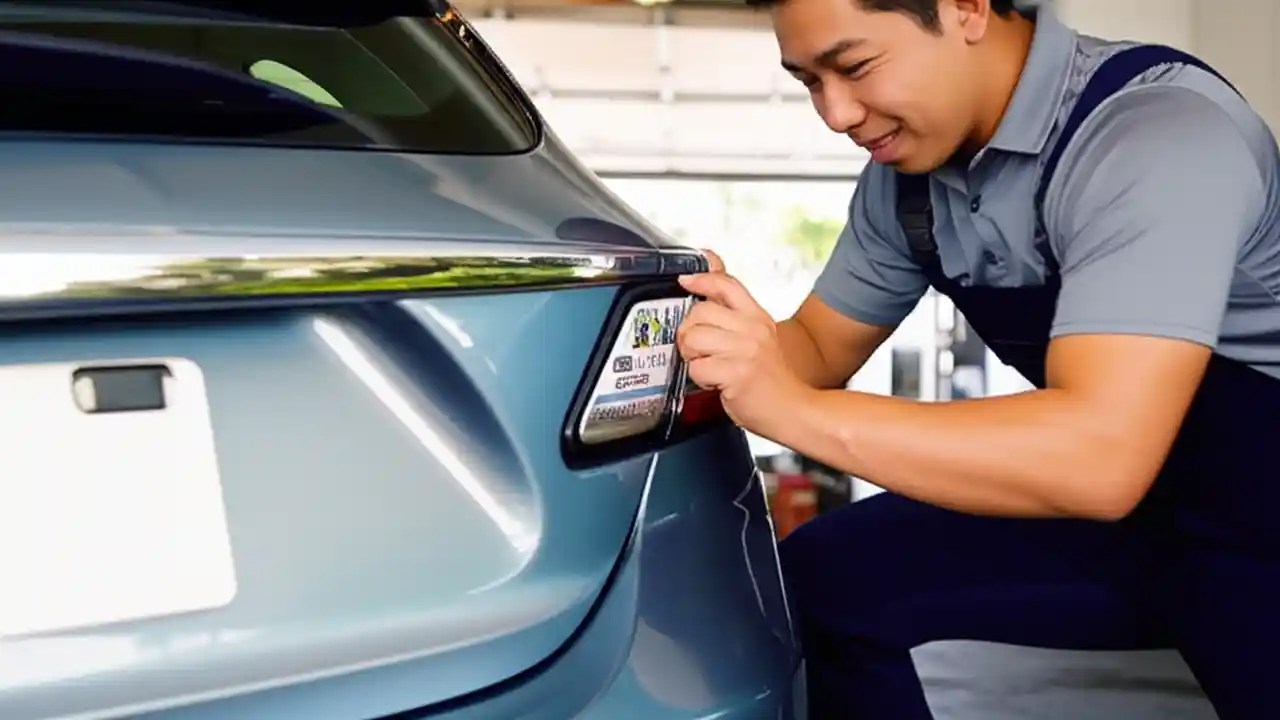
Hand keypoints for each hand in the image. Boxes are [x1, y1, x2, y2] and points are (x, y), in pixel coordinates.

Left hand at [676, 251, 808, 432]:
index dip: (701, 279)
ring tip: (707, 366)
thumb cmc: (771, 381)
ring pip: (694, 338)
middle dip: (689, 333)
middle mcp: (753, 329)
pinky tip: (714, 382)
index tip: (685, 281)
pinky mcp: (736, 372)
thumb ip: (733, 317)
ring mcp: (745, 350)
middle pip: (700, 311)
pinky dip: (699, 378)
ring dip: (692, 356)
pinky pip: (697, 367)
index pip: (726, 284)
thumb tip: (706, 283)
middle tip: (699, 350)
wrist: (793, 411)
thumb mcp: (757, 340)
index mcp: (757, 317)